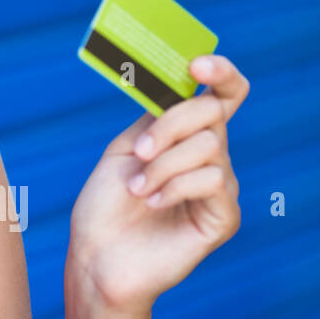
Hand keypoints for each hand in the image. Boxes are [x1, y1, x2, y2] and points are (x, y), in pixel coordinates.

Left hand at [68, 54, 248, 312]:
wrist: (97, 254)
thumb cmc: (105, 204)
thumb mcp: (124, 149)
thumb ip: (154, 118)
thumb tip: (178, 87)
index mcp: (184, 135)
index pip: (221, 96)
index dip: (220, 73)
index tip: (197, 64)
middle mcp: (208, 156)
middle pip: (210, 113)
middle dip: (169, 125)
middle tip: (139, 150)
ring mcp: (219, 187)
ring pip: (207, 148)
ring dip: (162, 165)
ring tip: (137, 189)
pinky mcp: (223, 217)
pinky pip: (212, 181)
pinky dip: (174, 187)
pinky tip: (151, 203)